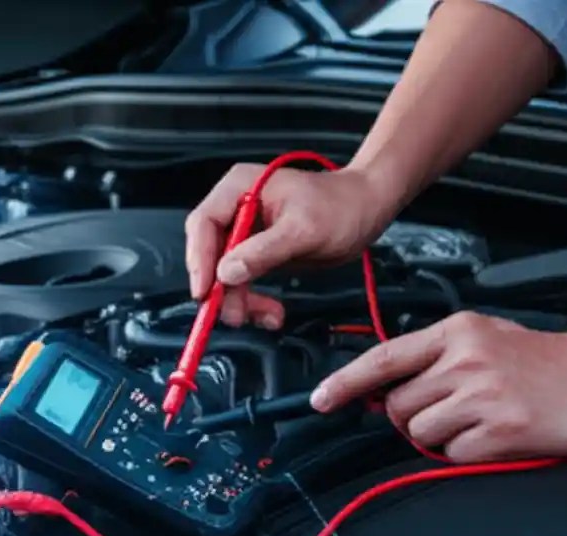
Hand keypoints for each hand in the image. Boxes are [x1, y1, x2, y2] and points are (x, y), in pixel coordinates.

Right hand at [185, 163, 397, 328]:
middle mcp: (236, 207)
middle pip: (210, 253)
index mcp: (240, 188)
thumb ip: (264, 251)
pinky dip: (253, 300)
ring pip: (225, 273)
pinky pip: (243, 281)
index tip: (204, 291)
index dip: (199, 259)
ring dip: (239, 300)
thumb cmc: (342, 207)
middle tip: (235, 315)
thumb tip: (226, 273)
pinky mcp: (256, 252)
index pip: (203, 224)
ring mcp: (245, 231)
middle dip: (222, 288)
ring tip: (266, 317)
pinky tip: (272, 313)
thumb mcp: (304, 230)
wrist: (367, 209)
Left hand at [309, 311, 566, 462]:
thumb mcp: (482, 338)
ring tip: (478, 420)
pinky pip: (454, 454)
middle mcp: (464, 361)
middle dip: (411, 417)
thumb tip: (383, 387)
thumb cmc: (544, 359)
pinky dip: (469, 453)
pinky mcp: (500, 430)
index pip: (383, 358)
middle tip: (450, 411)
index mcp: (455, 333)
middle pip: (397, 405)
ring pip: (419, 432)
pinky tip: (496, 435)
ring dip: (441, 437)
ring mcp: (482, 396)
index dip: (345, 383)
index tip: (320, 400)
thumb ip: (434, 358)